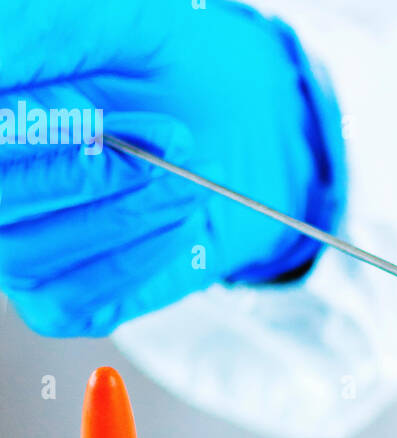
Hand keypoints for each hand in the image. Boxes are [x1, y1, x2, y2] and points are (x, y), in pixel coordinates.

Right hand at [0, 0, 343, 336]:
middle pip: (0, 196)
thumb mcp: (120, 24)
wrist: (226, 130)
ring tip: (191, 178)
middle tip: (173, 140)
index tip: (102, 118)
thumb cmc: (162, 67)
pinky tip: (182, 222)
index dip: (36, 130)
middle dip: (93, 172)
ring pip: (31, 254)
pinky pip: (81, 297)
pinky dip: (142, 259)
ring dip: (129, 215)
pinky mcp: (56, 302)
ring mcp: (9, 249)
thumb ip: (50, 28)